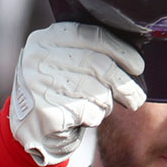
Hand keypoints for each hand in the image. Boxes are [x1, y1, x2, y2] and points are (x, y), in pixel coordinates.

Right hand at [9, 23, 144, 165]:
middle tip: (137, 98)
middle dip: (124, 84)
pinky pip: (88, 112)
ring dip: (107, 103)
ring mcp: (40, 83)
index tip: (138, 66)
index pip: (94, 36)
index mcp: (48, 38)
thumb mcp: (66, 64)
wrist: (28, 130)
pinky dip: (95, 117)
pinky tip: (86, 118)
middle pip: (99, 65)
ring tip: (102, 108)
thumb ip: (90, 54)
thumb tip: (135, 56)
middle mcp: (40, 57)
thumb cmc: (57, 94)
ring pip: (96, 90)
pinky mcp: (45, 110)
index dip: (122, 51)